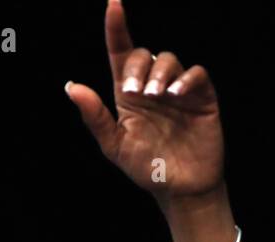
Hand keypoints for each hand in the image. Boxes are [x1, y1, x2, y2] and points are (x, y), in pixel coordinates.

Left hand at [65, 0, 224, 205]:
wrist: (179, 189)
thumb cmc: (147, 168)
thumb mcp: (114, 145)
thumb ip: (94, 116)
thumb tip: (72, 86)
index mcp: (128, 94)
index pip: (120, 52)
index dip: (116, 27)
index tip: (113, 3)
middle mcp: (152, 87)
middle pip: (144, 55)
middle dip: (137, 67)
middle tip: (136, 92)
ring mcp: (178, 91)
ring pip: (169, 60)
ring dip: (160, 73)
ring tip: (157, 95)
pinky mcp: (202, 98)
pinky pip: (197, 74)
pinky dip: (187, 78)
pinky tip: (176, 94)